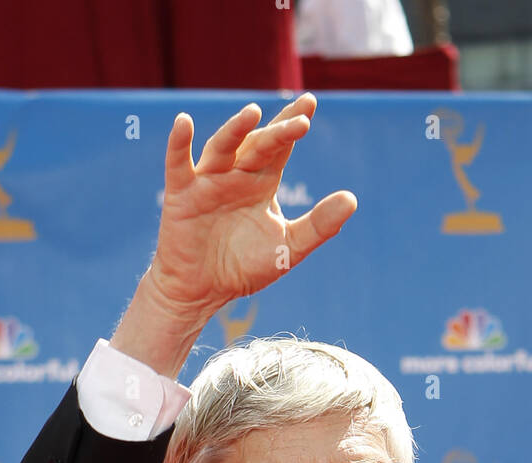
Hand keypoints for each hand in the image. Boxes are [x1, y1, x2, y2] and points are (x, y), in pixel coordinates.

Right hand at [149, 95, 356, 321]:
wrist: (204, 291)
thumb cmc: (245, 267)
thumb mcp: (289, 248)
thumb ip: (320, 225)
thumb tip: (352, 199)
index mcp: (262, 182)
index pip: (280, 147)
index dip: (293, 125)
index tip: (310, 102)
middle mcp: (236, 174)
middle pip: (257, 144)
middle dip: (278, 132)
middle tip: (300, 120)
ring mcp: (208, 181)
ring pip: (222, 148)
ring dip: (235, 130)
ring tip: (253, 114)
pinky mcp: (182, 194)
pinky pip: (178, 164)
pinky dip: (179, 143)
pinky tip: (184, 123)